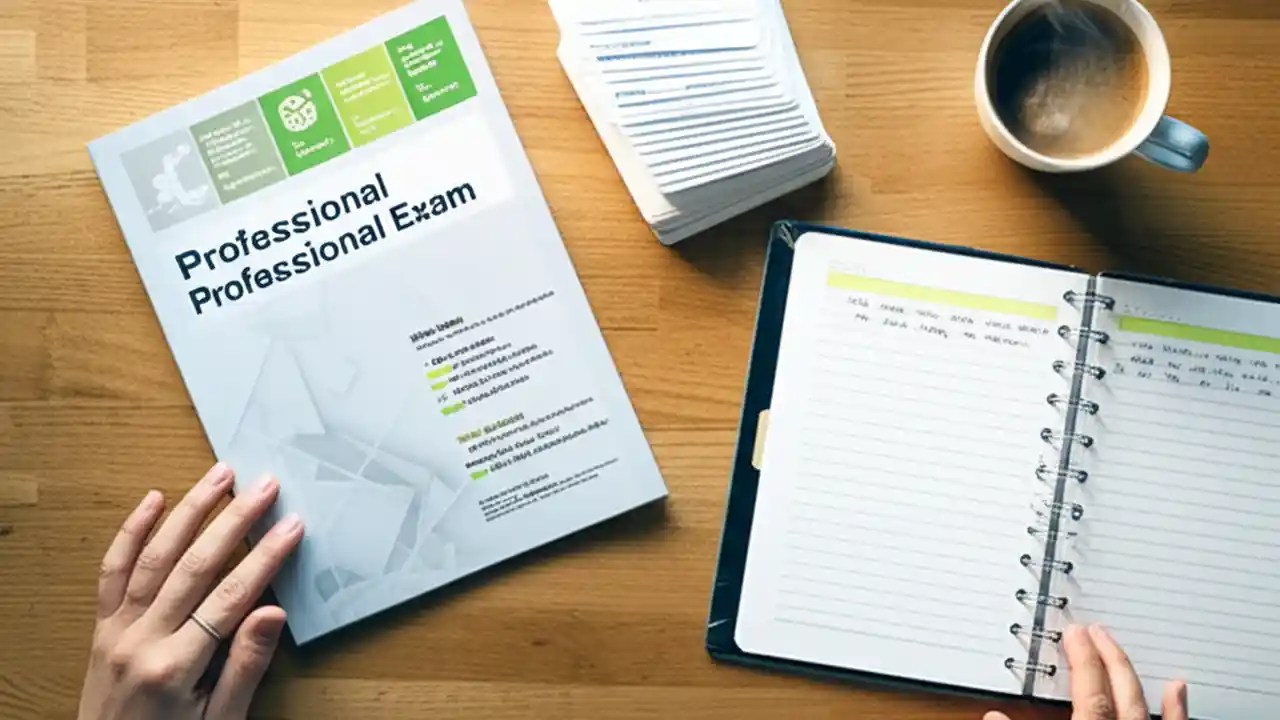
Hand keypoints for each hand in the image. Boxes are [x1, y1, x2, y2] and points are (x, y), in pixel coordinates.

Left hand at [78, 463, 303, 719]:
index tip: (292, 526)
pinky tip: (153, 501)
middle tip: (265, 486)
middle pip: (194, 566)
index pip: (230, 597)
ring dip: (190, 511)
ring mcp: (117, 631)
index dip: (265, 557)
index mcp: (175, 667)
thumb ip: (245, 666)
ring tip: (220, 476)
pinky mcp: (101, 629)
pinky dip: (131, 533)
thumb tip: (273, 613)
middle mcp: (141, 641)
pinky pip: (112, 572)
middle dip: (234, 521)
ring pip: (154, 557)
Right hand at [984, 624, 1186, 719]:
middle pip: (1118, 690)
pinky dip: (1177, 709)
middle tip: (1095, 630)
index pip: (1089, 690)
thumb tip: (992, 714)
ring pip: (1143, 705)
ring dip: (1136, 675)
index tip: (1075, 632)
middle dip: (1106, 655)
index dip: (1081, 659)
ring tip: (1126, 649)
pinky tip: (1178, 687)